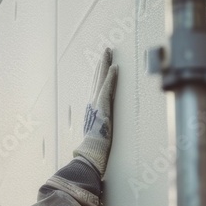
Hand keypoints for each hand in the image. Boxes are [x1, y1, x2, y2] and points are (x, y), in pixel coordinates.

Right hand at [72, 48, 118, 176]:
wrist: (90, 154)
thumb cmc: (94, 150)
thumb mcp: (98, 137)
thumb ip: (99, 131)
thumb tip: (100, 133)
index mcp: (92, 110)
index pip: (96, 88)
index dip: (99, 75)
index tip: (103, 64)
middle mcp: (92, 104)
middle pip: (97, 80)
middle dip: (101, 64)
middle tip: (106, 51)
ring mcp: (96, 105)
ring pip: (101, 80)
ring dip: (105, 65)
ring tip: (109, 52)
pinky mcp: (102, 107)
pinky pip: (107, 88)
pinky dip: (111, 77)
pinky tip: (115, 67)